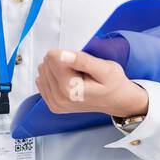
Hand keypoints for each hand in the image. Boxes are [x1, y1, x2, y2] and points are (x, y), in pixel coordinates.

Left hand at [35, 49, 149, 118]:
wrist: (117, 101)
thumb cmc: (112, 84)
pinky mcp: (53, 105)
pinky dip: (54, 77)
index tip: (81, 63)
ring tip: (76, 76)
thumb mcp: (105, 68)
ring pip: (43, 71)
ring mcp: (55, 104)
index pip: (52, 57)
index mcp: (70, 88)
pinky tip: (68, 81)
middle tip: (81, 70)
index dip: (68, 54)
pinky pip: (42, 81)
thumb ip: (83, 61)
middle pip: (47, 64)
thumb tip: (63, 55)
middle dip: (62, 62)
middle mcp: (60, 99)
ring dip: (58, 69)